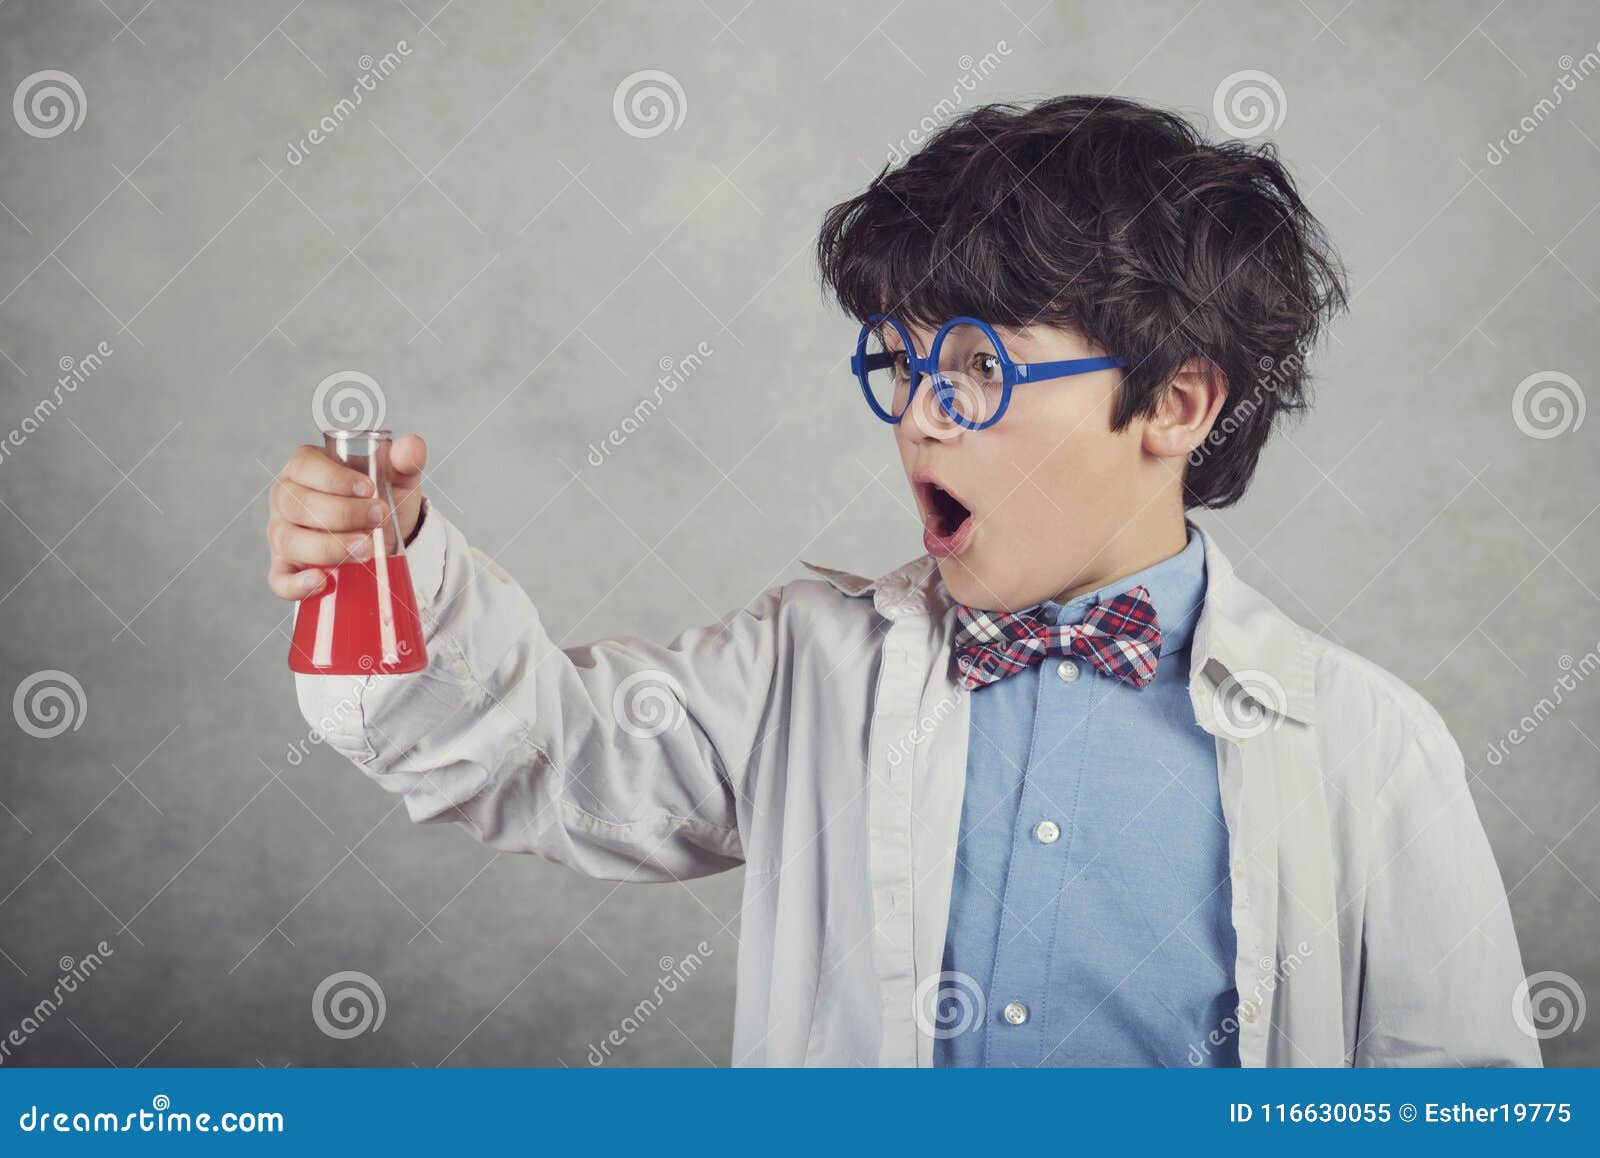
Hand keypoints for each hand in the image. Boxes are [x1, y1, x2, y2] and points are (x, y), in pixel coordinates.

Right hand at [266, 434, 427, 600]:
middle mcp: (286, 500)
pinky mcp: (286, 569)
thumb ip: (404, 459)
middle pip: (297, 504)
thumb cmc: (379, 499)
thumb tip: (412, 446)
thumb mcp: (395, 478)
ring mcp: (282, 535)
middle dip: (342, 514)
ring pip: (290, 541)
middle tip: (379, 518)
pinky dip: (297, 584)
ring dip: (330, 547)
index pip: (304, 466)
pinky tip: (323, 582)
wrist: (384, 536)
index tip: (368, 489)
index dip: (333, 478)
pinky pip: (279, 580)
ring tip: (368, 549)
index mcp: (305, 469)